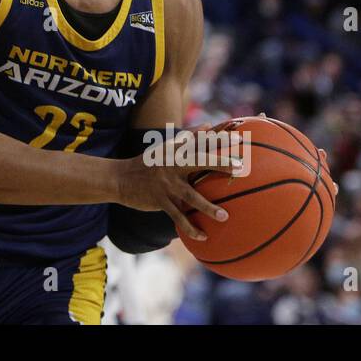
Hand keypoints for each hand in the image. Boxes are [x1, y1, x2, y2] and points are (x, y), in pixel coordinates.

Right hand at [112, 142, 241, 241]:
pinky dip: (190, 227)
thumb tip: (209, 124)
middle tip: (240, 167)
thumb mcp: (165, 147)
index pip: (200, 142)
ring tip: (225, 216)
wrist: (120, 178)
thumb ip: (188, 137)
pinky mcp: (159, 200)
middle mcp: (172, 164)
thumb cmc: (147, 162)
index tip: (238, 138)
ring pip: (190, 196)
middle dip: (219, 164)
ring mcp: (166, 184)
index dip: (218, 139)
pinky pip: (177, 216)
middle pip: (198, 162)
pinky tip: (203, 236)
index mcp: (175, 151)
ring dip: (208, 207)